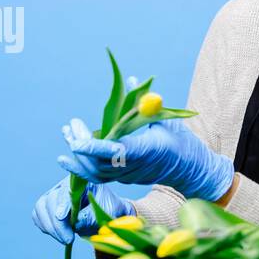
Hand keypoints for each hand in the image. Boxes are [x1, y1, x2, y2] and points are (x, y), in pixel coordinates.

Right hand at [31, 178, 135, 244]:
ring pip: (40, 208)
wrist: (105, 211)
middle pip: (49, 200)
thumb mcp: (107, 210)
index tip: (61, 217)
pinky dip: (45, 227)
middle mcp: (62, 186)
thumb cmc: (108, 207)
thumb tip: (76, 224)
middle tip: (68, 240)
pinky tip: (58, 235)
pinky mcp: (47, 208)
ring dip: (50, 227)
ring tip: (65, 240)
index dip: (61, 203)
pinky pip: (38, 216)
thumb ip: (92, 216)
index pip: (65, 190)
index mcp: (78, 181)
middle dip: (56, 223)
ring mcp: (53, 196)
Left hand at [58, 116, 234, 200]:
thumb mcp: (166, 118)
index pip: (115, 152)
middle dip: (81, 145)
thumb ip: (144, 102)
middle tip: (72, 125)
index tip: (76, 142)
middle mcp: (134, 167)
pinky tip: (68, 155)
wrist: (191, 170)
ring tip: (66, 133)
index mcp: (146, 151)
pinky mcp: (122, 179)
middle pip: (100, 162)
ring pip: (95, 172)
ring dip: (77, 155)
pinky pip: (98, 176)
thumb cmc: (181, 141)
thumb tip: (130, 79)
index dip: (94, 148)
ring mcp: (127, 176)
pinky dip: (81, 165)